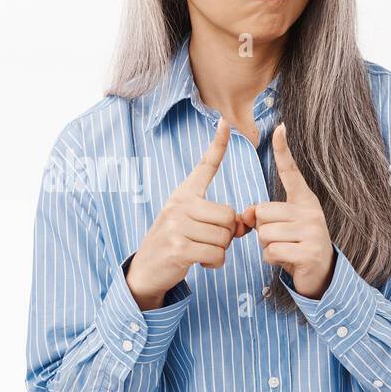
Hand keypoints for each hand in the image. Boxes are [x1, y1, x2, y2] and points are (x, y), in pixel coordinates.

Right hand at [125, 117, 240, 309]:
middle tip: (209, 241)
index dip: (218, 144)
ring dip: (220, 250)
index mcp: (183, 194)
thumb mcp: (192, 225)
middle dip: (227, 234)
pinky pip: (216, 253)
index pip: (205, 166)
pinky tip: (201, 262)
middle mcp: (179, 205)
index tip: (225, 121)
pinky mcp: (179, 248)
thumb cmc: (175, 243)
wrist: (146, 270)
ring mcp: (177, 226)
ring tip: (201, 251)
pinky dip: (214, 263)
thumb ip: (219, 220)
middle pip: (228, 215)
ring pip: (225, 237)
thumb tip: (244, 224)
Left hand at [237, 122, 334, 298]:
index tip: (280, 127)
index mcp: (304, 201)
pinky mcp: (309, 252)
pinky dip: (272, 259)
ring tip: (285, 249)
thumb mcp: (279, 226)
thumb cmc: (295, 246)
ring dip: (266, 246)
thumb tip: (247, 215)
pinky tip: (287, 260)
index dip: (283, 151)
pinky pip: (271, 251)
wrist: (321, 275)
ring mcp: (313, 231)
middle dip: (262, 230)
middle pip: (262, 212)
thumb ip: (262, 215)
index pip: (291, 172)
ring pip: (264, 233)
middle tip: (281, 239)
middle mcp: (311, 212)